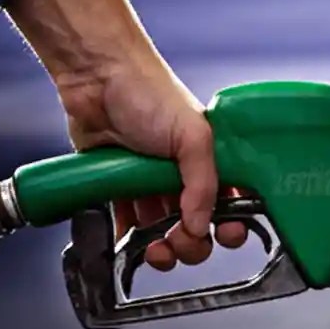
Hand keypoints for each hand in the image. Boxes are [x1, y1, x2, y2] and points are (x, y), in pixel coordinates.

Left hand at [5, 0, 245, 269]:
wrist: (97, 78)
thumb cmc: (150, 92)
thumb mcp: (193, 137)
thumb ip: (203, 185)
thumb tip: (201, 227)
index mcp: (212, 162)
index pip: (232, 207)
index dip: (230, 227)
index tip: (223, 234)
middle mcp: (184, 176)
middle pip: (197, 228)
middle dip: (192, 245)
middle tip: (179, 244)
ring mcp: (151, 184)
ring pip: (162, 233)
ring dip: (161, 250)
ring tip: (153, 250)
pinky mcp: (119, 187)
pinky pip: (127, 224)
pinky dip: (129, 240)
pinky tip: (129, 244)